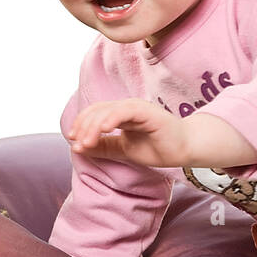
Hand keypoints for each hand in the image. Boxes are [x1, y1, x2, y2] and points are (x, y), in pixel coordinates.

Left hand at [68, 99, 190, 167]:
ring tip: (87, 143)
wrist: (184, 150)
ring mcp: (137, 107)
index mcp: (121, 114)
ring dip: (93, 127)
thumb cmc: (157, 148)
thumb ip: (104, 148)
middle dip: (83, 128)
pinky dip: (111, 119)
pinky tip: (104, 130)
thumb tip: (79, 147)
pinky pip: (124, 111)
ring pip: (107, 111)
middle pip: (97, 111)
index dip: (81, 125)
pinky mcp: (146, 111)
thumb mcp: (123, 150)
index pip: (94, 113)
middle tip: (78, 144)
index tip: (73, 141)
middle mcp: (127, 107)